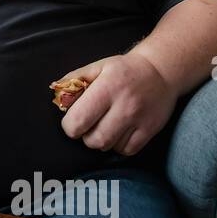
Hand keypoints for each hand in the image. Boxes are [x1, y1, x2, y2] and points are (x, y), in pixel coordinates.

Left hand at [50, 52, 176, 155]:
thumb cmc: (124, 70)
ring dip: (102, 141)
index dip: (70, 125)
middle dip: (85, 136)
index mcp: (107, 88)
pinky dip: (119, 146)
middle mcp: (124, 106)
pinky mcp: (150, 130)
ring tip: (105, 125)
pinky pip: (127, 151)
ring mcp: (139, 120)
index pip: (78, 120)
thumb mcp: (98, 66)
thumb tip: (55, 91)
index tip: (73, 119)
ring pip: (109, 147)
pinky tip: (119, 132)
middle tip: (89, 125)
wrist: (161, 71)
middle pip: (94, 140)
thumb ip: (74, 79)